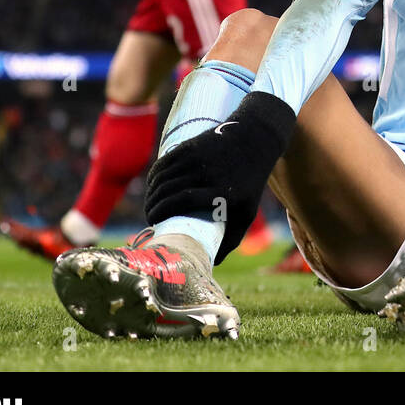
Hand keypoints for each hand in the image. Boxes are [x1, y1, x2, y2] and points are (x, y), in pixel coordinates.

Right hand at [144, 91, 297, 263]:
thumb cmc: (249, 184)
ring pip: (164, 176)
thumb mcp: (247, 211)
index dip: (163, 211)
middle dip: (153, 205)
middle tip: (150, 217)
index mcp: (223, 190)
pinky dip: (154, 176)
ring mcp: (200, 157)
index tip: (154, 222)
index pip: (184, 200)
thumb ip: (232, 239)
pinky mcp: (191, 146)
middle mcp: (209, 172)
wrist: (255, 142)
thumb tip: (212, 263)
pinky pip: (165, 163)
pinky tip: (152, 186)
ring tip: (151, 205)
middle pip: (169, 189)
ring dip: (151, 192)